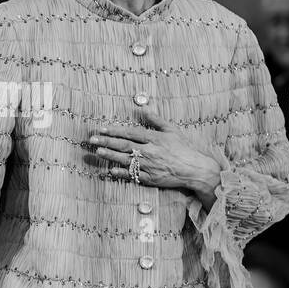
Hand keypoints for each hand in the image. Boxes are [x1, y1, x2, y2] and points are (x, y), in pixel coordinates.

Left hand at [88, 104, 225, 192]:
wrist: (196, 169)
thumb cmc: (185, 148)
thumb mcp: (173, 130)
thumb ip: (156, 120)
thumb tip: (142, 109)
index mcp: (155, 138)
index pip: (130, 133)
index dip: (115, 130)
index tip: (101, 128)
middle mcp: (150, 151)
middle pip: (124, 145)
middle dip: (107, 141)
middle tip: (92, 139)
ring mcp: (150, 166)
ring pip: (126, 160)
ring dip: (110, 155)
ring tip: (97, 151)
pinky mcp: (151, 178)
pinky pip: (133, 175)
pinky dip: (122, 173)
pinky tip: (110, 170)